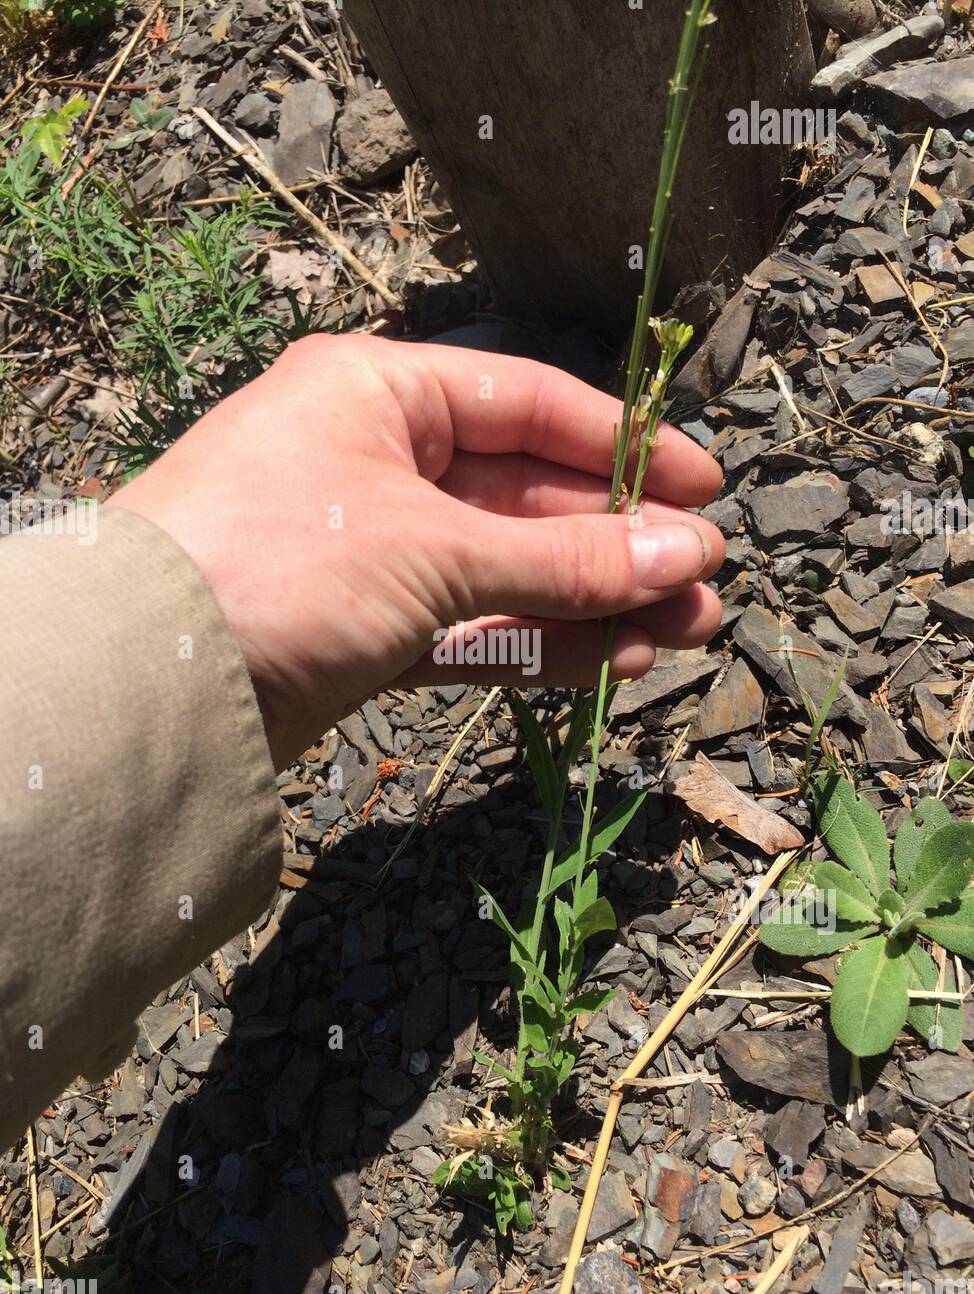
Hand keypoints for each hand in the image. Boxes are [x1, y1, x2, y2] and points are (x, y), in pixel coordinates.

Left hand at [106, 335, 724, 769]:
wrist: (146, 685)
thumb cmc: (280, 566)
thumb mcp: (435, 551)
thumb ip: (566, 561)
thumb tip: (690, 554)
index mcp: (381, 393)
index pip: (530, 404)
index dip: (625, 448)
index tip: (707, 490)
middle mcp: (376, 459)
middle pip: (527, 497)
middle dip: (619, 545)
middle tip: (704, 587)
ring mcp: (369, 548)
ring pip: (505, 570)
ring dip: (592, 602)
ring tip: (683, 633)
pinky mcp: (363, 627)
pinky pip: (470, 625)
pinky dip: (536, 644)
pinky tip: (610, 661)